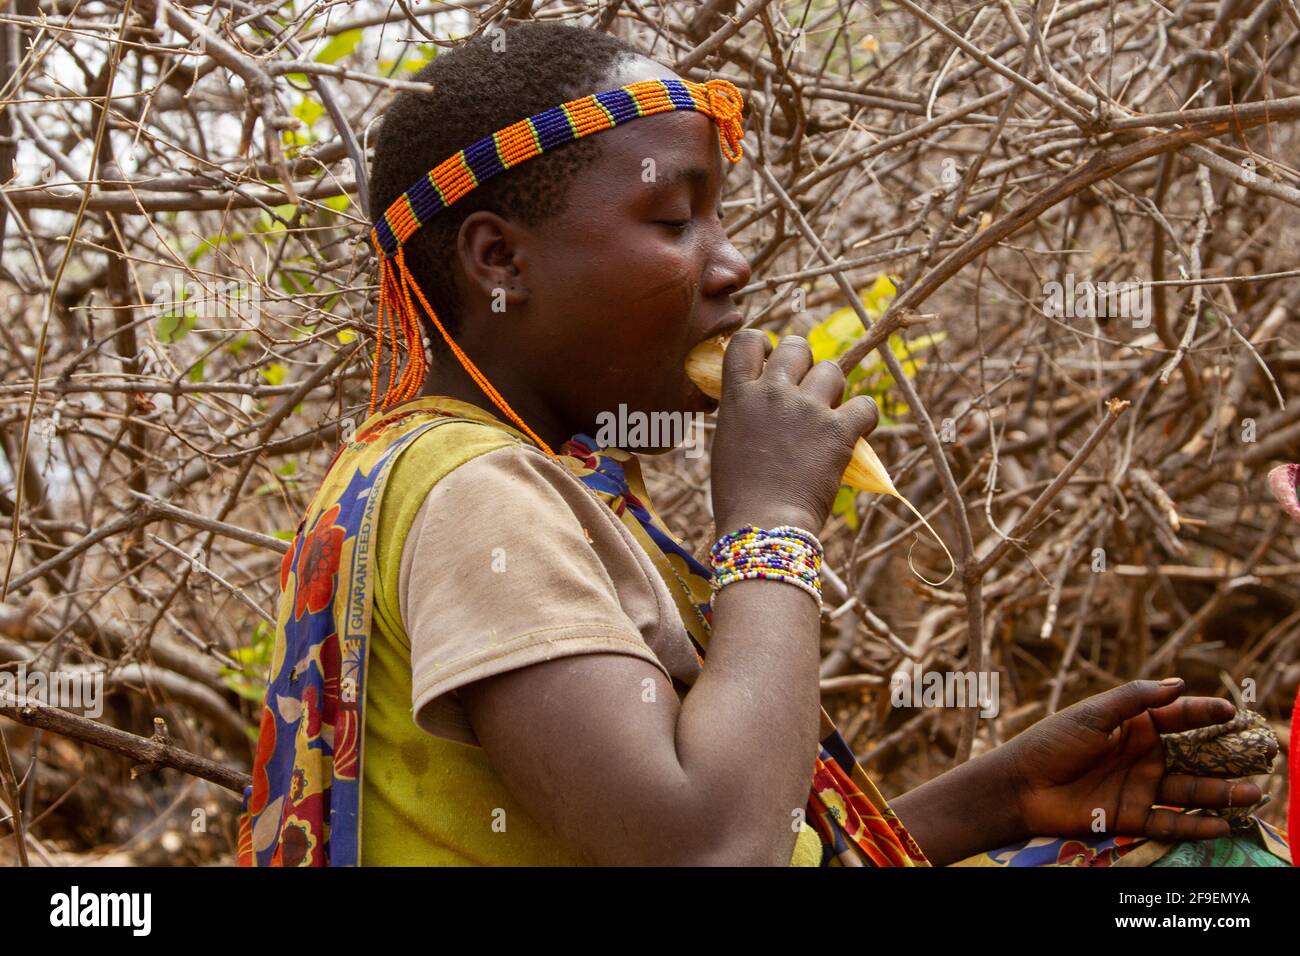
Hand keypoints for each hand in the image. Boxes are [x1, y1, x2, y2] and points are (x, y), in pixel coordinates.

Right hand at [710, 330, 878, 533]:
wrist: (763, 525)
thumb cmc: (737, 495)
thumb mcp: (726, 442)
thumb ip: (741, 413)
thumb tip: (756, 404)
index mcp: (739, 394)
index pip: (747, 341)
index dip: (763, 346)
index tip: (768, 364)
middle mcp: (773, 392)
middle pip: (797, 345)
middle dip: (803, 363)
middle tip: (803, 390)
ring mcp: (807, 408)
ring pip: (832, 370)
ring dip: (833, 389)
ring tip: (828, 414)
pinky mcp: (838, 430)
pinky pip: (865, 405)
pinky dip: (864, 417)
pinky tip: (855, 432)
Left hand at [1003, 679, 1264, 841]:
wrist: (1021, 785)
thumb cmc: (1052, 742)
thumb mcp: (1093, 714)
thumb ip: (1135, 699)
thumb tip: (1180, 684)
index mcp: (1134, 725)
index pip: (1179, 716)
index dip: (1206, 713)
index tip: (1232, 711)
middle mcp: (1144, 755)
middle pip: (1194, 757)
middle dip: (1227, 757)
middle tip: (1260, 756)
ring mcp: (1140, 787)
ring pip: (1190, 791)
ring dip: (1222, 793)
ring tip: (1253, 792)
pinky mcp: (1131, 817)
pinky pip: (1170, 823)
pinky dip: (1196, 825)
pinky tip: (1220, 824)